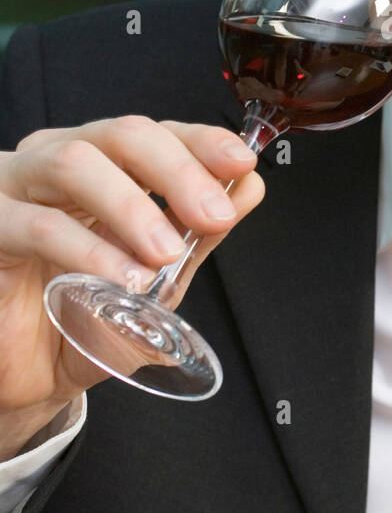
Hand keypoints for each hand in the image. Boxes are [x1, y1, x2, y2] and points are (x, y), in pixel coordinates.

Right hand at [0, 116, 263, 450]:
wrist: (33, 379)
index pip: (155, 133)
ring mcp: (15, 188)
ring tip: (165, 252)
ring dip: (131, 205)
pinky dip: (88, 249)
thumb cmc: (88, 316)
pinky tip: (124, 278)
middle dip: (176, 170)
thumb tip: (248, 187)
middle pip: (120, 135)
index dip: (200, 141)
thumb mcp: (159, 278)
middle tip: (211, 214)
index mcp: (102, 164)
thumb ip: (198, 232)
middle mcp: (56, 161)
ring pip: (74, 162)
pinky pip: (38, 225)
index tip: (241, 162)